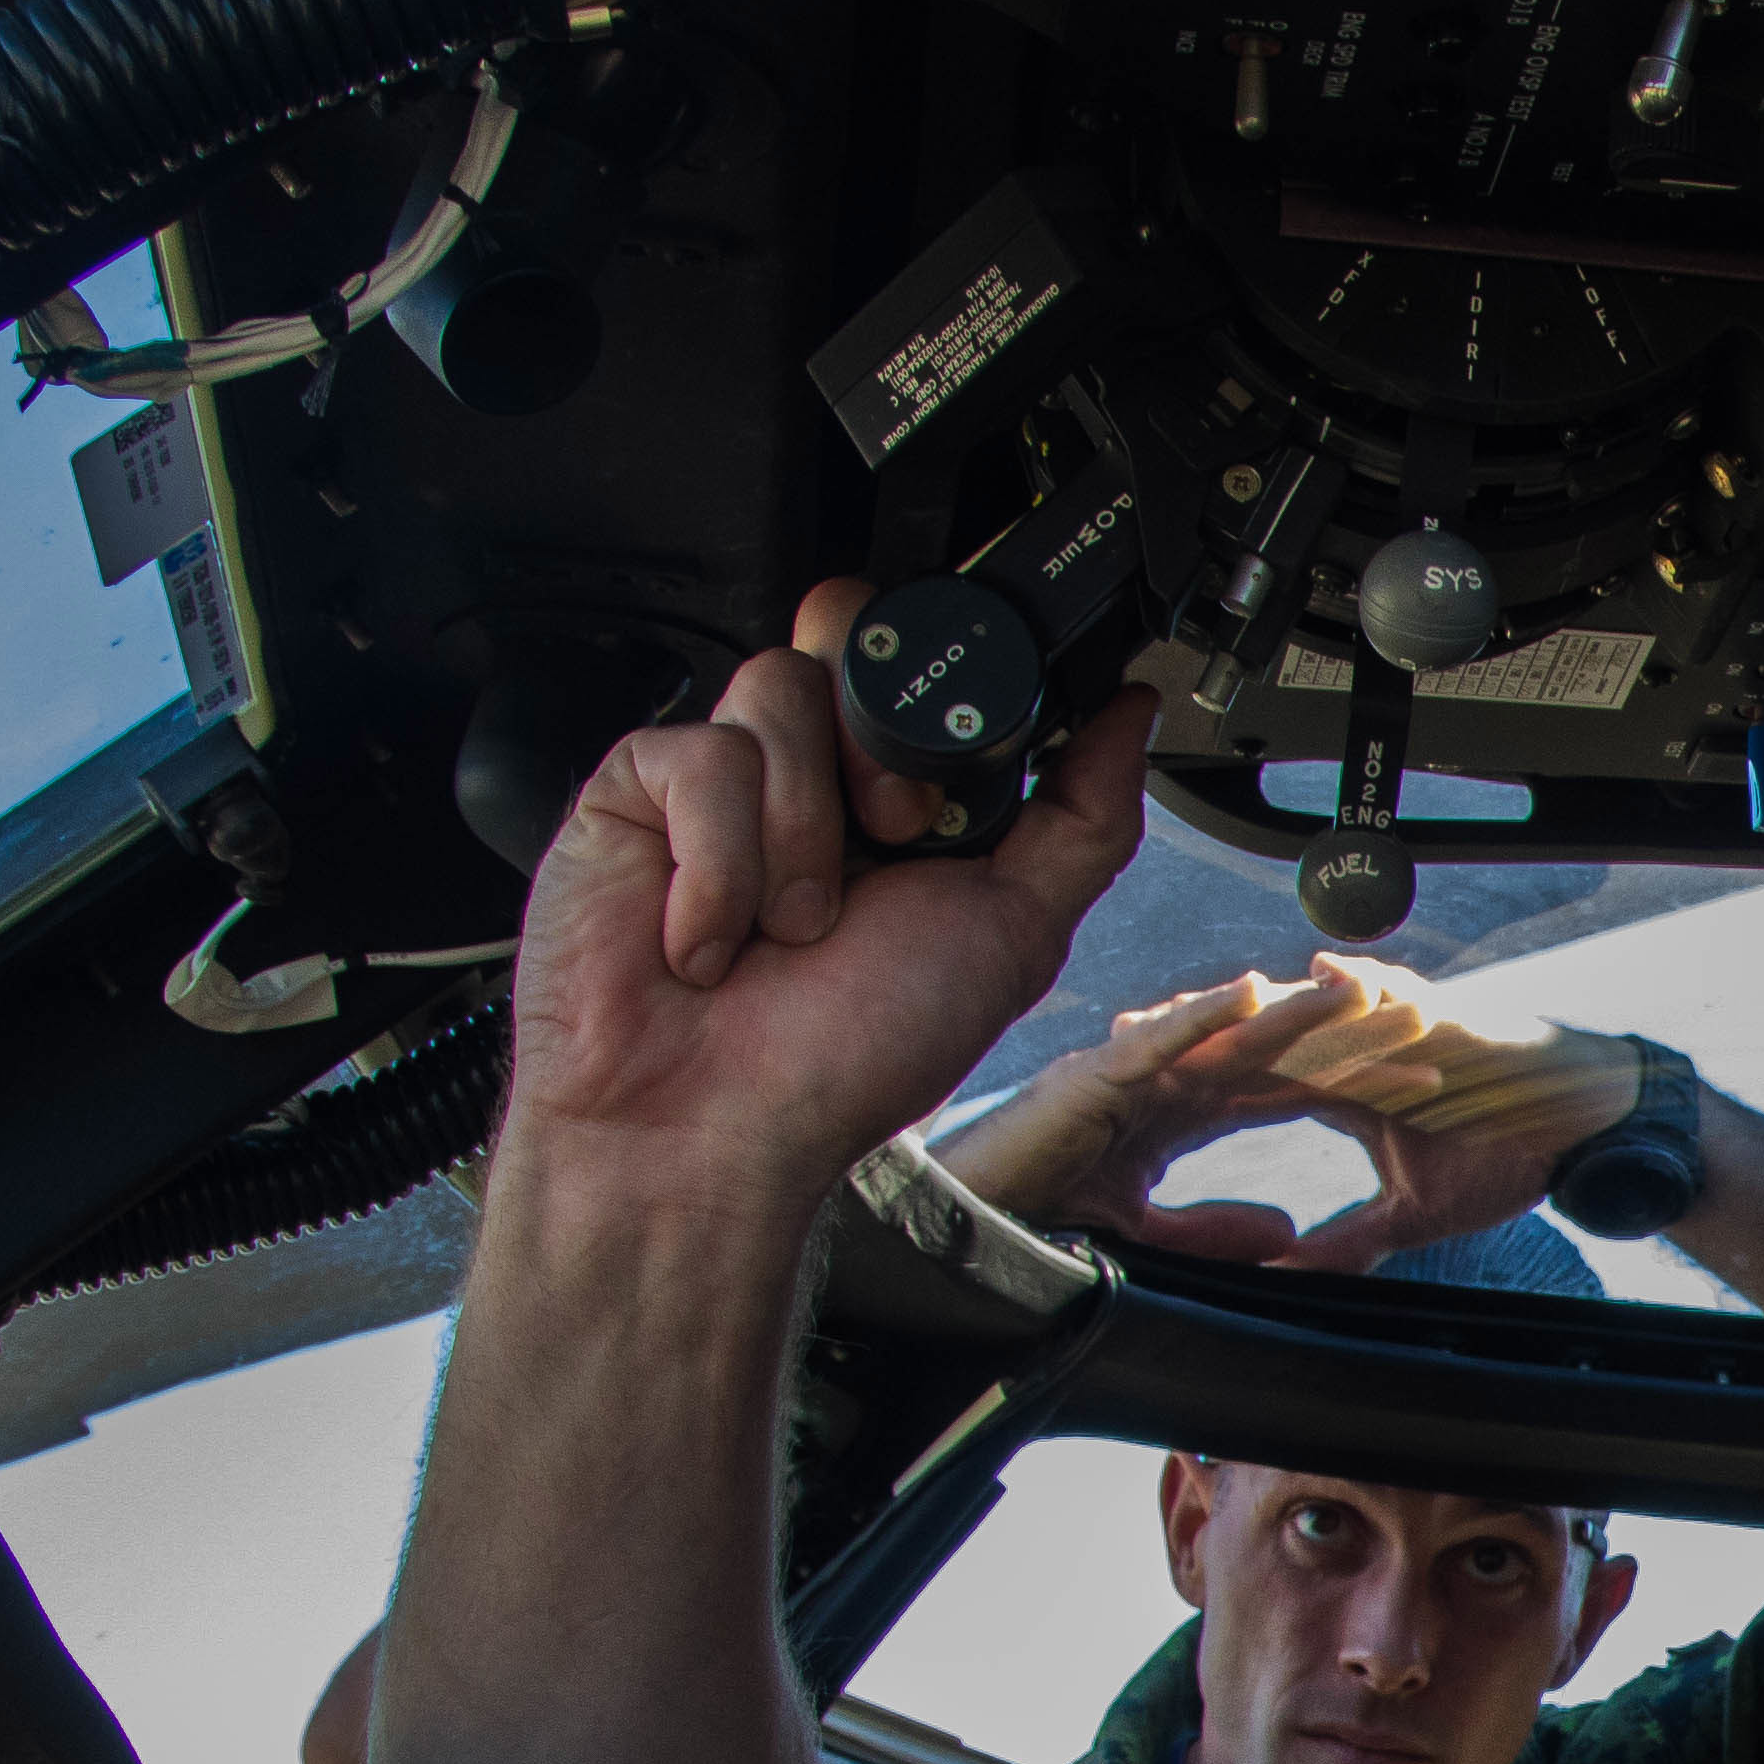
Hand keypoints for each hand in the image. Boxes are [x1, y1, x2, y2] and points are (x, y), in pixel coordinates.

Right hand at [506, 576, 1154, 1224]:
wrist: (717, 1128)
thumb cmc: (851, 1053)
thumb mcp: (1014, 931)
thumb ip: (1082, 817)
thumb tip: (1130, 714)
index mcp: (903, 795)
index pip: (927, 669)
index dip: (948, 699)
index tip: (953, 798)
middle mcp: (813, 773)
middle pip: (850, 634)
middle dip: (883, 745)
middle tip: (887, 843)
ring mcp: (720, 776)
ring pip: (781, 686)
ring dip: (805, 831)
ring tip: (789, 927)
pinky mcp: (634, 789)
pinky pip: (699, 754)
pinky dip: (721, 863)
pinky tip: (709, 937)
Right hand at [931, 960, 1402, 1259]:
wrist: (967, 1217)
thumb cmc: (1042, 1214)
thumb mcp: (1150, 1232)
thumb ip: (1217, 1232)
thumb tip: (1289, 1234)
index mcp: (1186, 1107)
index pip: (1289, 1088)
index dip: (1356, 1082)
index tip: (1425, 1084)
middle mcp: (1168, 1075)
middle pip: (1277, 1047)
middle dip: (1347, 1035)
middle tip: (1423, 1020)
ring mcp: (1133, 1065)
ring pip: (1230, 1029)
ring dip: (1297, 1009)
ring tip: (1361, 992)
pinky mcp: (1094, 1069)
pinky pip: (1158, 1038)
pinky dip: (1204, 1016)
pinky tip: (1252, 995)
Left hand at [939, 953, 1654, 1272]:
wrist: (1583, 1119)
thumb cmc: (1509, 1151)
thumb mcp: (1412, 1212)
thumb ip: (1352, 1237)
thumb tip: (1299, 1277)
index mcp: (1336, 1080)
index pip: (1238, 1082)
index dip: (1178, 1096)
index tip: (1114, 1113)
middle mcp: (1347, 1041)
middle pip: (1243, 1035)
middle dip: (1176, 1042)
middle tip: (1099, 1053)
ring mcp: (1381, 1016)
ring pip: (1283, 1006)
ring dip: (1222, 1011)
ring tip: (1159, 1018)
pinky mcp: (1420, 1004)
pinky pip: (1358, 988)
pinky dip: (1312, 989)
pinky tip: (1266, 992)